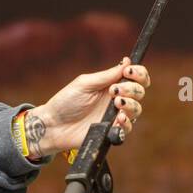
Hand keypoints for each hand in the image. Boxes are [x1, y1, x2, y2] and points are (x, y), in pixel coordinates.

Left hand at [22, 57, 149, 158]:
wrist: (53, 124)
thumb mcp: (84, 84)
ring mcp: (115, 116)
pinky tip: (118, 118)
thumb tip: (127, 61)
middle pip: (139, 92)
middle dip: (131, 88)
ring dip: (130, 104)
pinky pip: (128, 128)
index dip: (139, 73)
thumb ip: (107, 75)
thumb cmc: (65, 102)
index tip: (129, 72)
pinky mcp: (112, 131)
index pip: (136, 77)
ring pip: (137, 109)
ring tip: (116, 103)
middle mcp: (117, 100)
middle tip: (113, 91)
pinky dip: (126, 122)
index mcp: (111, 85)